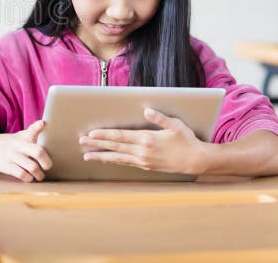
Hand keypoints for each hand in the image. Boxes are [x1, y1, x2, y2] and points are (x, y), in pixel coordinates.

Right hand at [0, 120, 52, 181]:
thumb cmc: (9, 143)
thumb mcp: (20, 135)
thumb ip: (33, 130)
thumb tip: (43, 122)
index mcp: (23, 137)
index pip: (33, 130)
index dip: (38, 126)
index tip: (42, 124)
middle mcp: (19, 145)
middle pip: (38, 152)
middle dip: (47, 163)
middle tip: (47, 167)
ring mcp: (12, 156)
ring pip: (33, 167)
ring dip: (39, 175)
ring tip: (39, 176)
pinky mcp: (7, 166)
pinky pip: (22, 175)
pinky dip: (28, 178)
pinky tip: (29, 177)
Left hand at [79, 108, 205, 174]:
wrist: (196, 161)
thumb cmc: (186, 140)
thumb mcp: (175, 125)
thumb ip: (160, 118)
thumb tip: (146, 110)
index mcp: (147, 139)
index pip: (120, 136)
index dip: (104, 135)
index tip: (91, 134)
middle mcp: (142, 151)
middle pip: (115, 146)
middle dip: (97, 144)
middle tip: (82, 141)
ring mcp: (143, 160)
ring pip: (117, 157)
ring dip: (101, 156)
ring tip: (87, 155)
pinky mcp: (146, 166)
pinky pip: (125, 163)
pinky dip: (114, 161)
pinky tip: (106, 160)